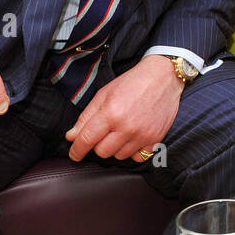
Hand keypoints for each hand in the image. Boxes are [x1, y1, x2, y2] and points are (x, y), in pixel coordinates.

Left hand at [65, 54, 182, 160]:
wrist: (163, 76)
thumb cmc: (132, 82)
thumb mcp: (104, 94)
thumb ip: (86, 117)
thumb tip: (72, 137)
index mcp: (110, 113)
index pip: (86, 140)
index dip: (76, 150)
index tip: (74, 154)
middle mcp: (127, 127)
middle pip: (102, 152)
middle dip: (99, 145)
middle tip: (105, 133)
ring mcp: (143, 134)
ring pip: (120, 156)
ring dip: (116, 148)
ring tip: (121, 132)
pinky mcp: (156, 138)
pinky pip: (139, 157)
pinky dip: (134, 152)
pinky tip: (133, 139)